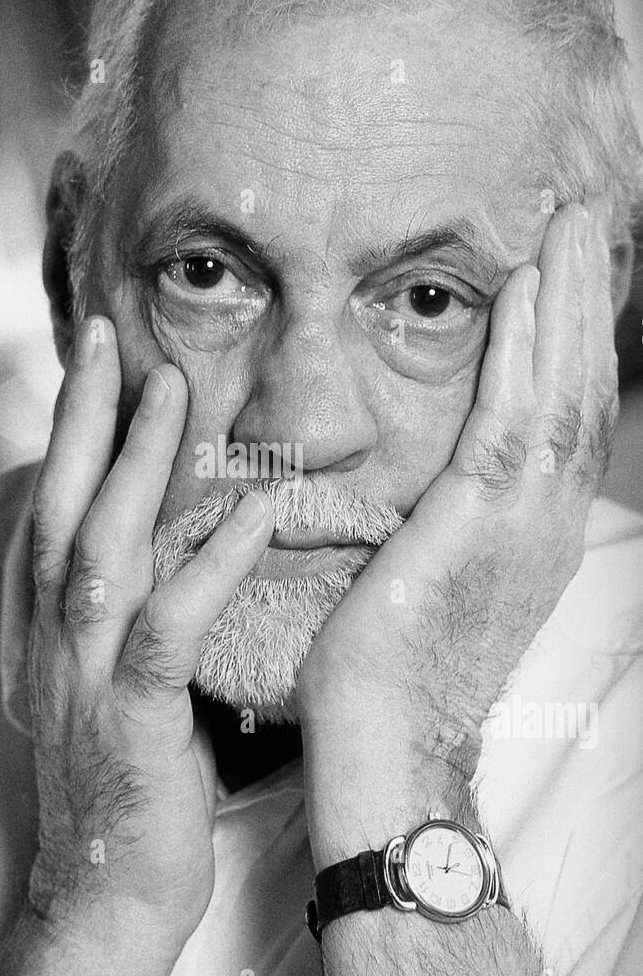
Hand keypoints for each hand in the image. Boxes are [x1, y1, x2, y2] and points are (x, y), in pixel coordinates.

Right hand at [28, 316, 272, 948]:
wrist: (107, 903)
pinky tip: (252, 506)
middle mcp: (51, 645)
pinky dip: (211, 560)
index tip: (90, 368)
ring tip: (168, 386)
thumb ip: (137, 622)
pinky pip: (171, 623)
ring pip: (103, 547)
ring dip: (133, 463)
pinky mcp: (133, 719)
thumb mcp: (117, 693)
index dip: (65, 438)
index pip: (48, 515)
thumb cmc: (131, 796)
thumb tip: (188, 554)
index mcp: (45, 636)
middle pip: (61, 506)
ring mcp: (83, 680)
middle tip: (104, 335)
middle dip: (80, 416)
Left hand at [298, 204, 616, 862]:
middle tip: (583, 222)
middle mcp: (547, 526)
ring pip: (561, 392)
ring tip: (566, 228)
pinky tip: (523, 292)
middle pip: (581, 390)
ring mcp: (522, 528)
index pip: (566, 417)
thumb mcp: (435, 586)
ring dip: (566, 304)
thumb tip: (434, 483)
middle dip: (585, 302)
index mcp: (536, 536)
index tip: (567, 276)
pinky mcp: (477, 531)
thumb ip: (450, 524)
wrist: (389, 752)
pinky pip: (510, 422)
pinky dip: (522, 352)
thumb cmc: (394, 677)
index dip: (573, 341)